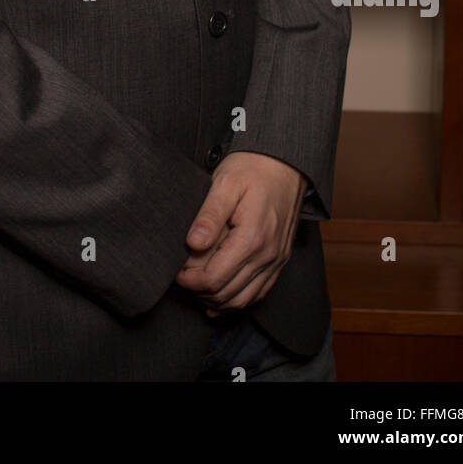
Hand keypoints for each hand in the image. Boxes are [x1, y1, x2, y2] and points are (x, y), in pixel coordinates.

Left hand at [175, 152, 307, 316]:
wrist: (285, 163)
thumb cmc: (252, 169)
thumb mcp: (225, 183)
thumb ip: (209, 215)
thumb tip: (192, 244)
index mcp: (251, 238)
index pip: (215, 278)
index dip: (190, 281)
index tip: (176, 272)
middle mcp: (267, 255)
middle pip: (227, 294)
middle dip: (200, 293)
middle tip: (183, 279)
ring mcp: (276, 260)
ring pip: (244, 299)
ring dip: (218, 300)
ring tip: (198, 288)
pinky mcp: (279, 259)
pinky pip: (259, 292)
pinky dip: (238, 299)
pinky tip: (221, 297)